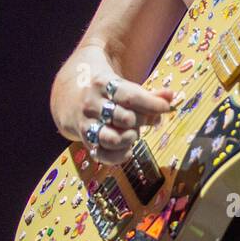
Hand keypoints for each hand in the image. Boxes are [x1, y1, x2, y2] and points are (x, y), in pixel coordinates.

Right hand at [50, 42, 175, 164]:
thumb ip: (149, 93)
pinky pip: (102, 154)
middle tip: (147, 119)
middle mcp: (91, 104)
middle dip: (142, 120)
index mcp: (102, 84)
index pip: (130, 97)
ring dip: (130, 138)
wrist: (68, 95)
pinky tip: (129, 149)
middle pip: (125, 118)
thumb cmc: (105, 89)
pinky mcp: (84, 140)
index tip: (166, 108)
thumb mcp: (122, 85)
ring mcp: (86, 123)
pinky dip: (119, 156)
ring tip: (135, 133)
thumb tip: (171, 97)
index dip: (151, 104)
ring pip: (112, 139)